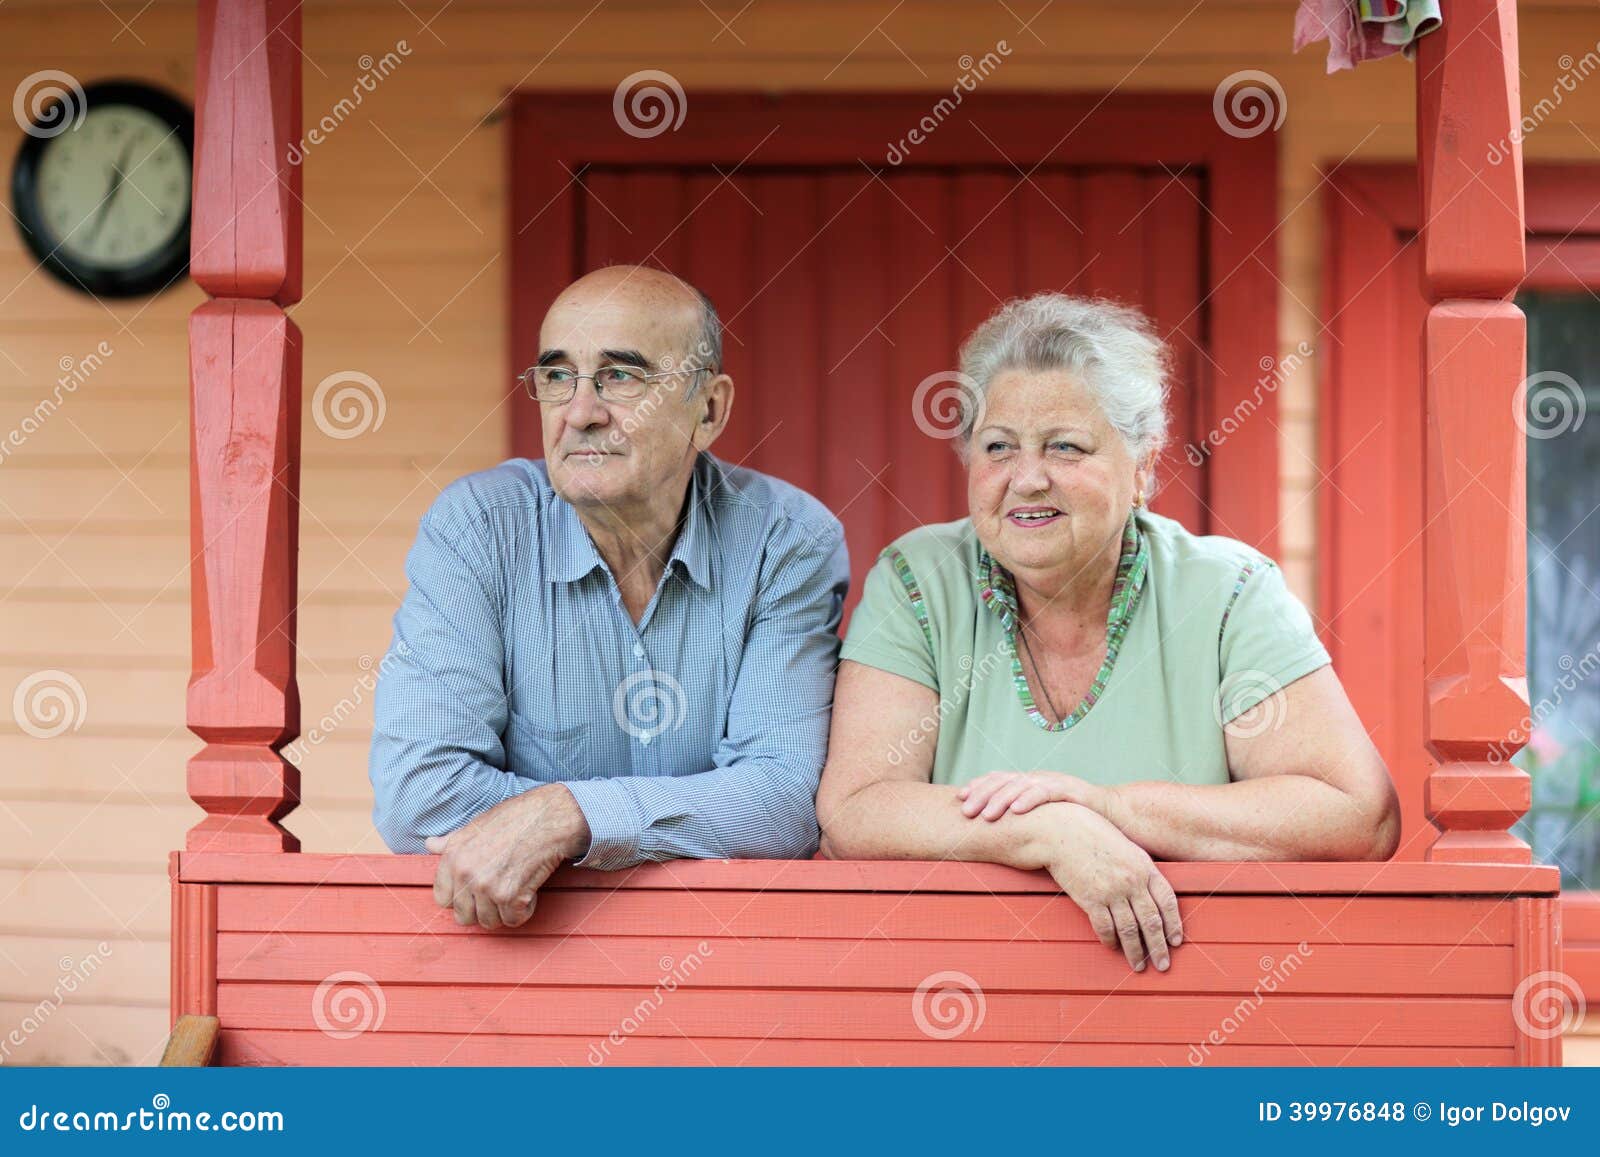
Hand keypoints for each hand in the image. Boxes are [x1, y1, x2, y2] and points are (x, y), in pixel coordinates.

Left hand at [425, 784, 589, 929]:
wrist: (548, 817)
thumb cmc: (515, 817)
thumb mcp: (475, 825)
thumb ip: (451, 841)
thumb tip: (431, 844)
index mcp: (452, 858)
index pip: (442, 899)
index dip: (461, 898)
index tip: (475, 892)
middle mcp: (465, 874)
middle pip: (464, 917)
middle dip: (482, 909)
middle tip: (499, 893)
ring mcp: (487, 887)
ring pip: (489, 922)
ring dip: (504, 911)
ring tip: (515, 889)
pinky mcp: (510, 896)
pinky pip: (513, 920)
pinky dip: (523, 911)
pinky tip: (528, 891)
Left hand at [959, 770, 1111, 820]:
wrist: (1115, 815)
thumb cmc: (1076, 820)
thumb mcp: (1044, 818)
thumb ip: (1024, 819)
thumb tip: (994, 832)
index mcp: (1029, 783)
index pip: (998, 780)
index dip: (978, 787)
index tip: (959, 799)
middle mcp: (1038, 779)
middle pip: (1004, 781)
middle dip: (982, 795)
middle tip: (966, 811)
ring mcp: (1054, 782)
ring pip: (1021, 785)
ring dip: (1001, 799)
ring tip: (986, 815)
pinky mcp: (1070, 790)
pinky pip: (1046, 792)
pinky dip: (1029, 799)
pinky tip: (1016, 810)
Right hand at [1032, 802, 1181, 972]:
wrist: (1060, 830)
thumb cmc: (1091, 833)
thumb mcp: (1124, 846)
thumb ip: (1138, 869)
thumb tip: (1149, 893)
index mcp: (1144, 866)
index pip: (1168, 901)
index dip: (1174, 924)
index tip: (1176, 942)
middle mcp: (1131, 881)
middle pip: (1152, 922)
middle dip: (1159, 948)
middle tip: (1163, 966)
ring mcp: (1111, 891)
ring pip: (1130, 930)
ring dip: (1136, 952)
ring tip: (1139, 966)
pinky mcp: (1090, 899)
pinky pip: (1105, 927)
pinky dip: (1110, 940)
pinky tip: (1112, 947)